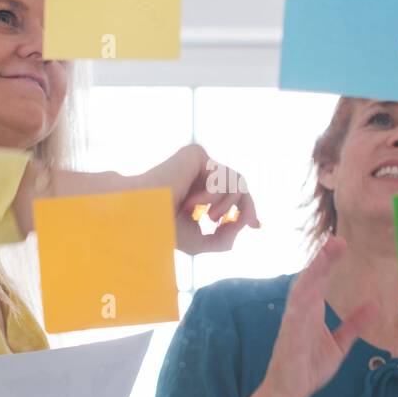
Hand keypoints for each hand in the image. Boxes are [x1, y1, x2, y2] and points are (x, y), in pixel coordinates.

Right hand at [136, 144, 260, 254]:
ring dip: (228, 205)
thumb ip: (223, 238)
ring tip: (209, 217)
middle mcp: (198, 175)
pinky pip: (223, 175)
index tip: (255, 225)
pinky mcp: (197, 154)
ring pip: (235, 181)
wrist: (142, 213)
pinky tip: (194, 202)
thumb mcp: (199, 242)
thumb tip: (242, 223)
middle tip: (248, 223)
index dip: (246, 207)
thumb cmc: (163, 228)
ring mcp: (197, 163)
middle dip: (248, 206)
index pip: (229, 194)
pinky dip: (214, 195)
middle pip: (238, 184)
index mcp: (197, 192)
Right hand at [260, 236, 376, 396]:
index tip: (341, 243)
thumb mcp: (339, 344)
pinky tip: (312, 288)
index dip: (328, 261)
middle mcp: (300, 312)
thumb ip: (354, 324)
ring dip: (313, 272)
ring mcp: (293, 323)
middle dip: (322, 259)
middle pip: (310, 279)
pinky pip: (295, 316)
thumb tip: (374, 305)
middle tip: (337, 240)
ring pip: (302, 291)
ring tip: (325, 255)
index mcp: (310, 311)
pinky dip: (303, 300)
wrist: (289, 393)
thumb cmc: (308, 367)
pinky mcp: (289, 338)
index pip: (320, 280)